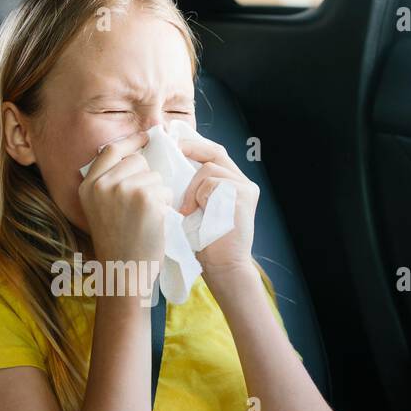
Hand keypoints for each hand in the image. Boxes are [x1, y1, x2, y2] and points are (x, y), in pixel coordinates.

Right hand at [78, 130, 171, 276]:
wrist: (124, 271)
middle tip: (139, 206)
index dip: (130, 141)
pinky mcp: (146, 199)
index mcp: (88, 185)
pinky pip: (164, 189)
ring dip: (156, 193)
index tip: (145, 137)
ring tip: (144, 217)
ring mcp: (125, 190)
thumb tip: (134, 153)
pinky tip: (153, 222)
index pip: (111, 150)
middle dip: (145, 177)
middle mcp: (103, 184)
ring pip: (153, 175)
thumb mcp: (98, 208)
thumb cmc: (116, 242)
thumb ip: (108, 182)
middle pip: (137, 160)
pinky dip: (164, 204)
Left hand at [174, 135, 259, 283]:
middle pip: (215, 151)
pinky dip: (197, 196)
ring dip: (191, 188)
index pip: (213, 153)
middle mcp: (243, 182)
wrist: (223, 267)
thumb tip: (165, 165)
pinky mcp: (243, 195)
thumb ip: (191, 188)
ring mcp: (245, 188)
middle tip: (169, 150)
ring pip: (209, 168)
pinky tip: (193, 213)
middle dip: (189, 148)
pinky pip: (212, 182)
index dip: (192, 144)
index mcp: (232, 183)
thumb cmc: (204, 243)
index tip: (170, 142)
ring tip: (186, 209)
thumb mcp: (195, 208)